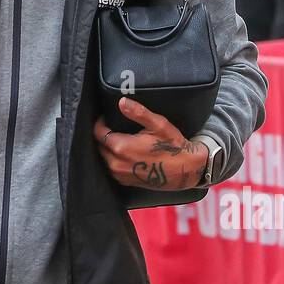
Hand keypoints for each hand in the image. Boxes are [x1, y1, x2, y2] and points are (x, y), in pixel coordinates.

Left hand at [93, 97, 208, 190]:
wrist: (185, 170)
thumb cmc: (173, 146)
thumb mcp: (158, 124)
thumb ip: (138, 112)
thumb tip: (121, 102)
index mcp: (121, 147)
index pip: (98, 133)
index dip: (100, 123)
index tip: (105, 117)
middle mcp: (116, 163)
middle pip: (99, 145)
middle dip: (102, 135)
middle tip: (111, 126)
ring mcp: (120, 175)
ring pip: (103, 157)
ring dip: (107, 147)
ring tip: (117, 138)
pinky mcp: (125, 181)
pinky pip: (111, 167)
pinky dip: (113, 159)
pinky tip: (123, 152)